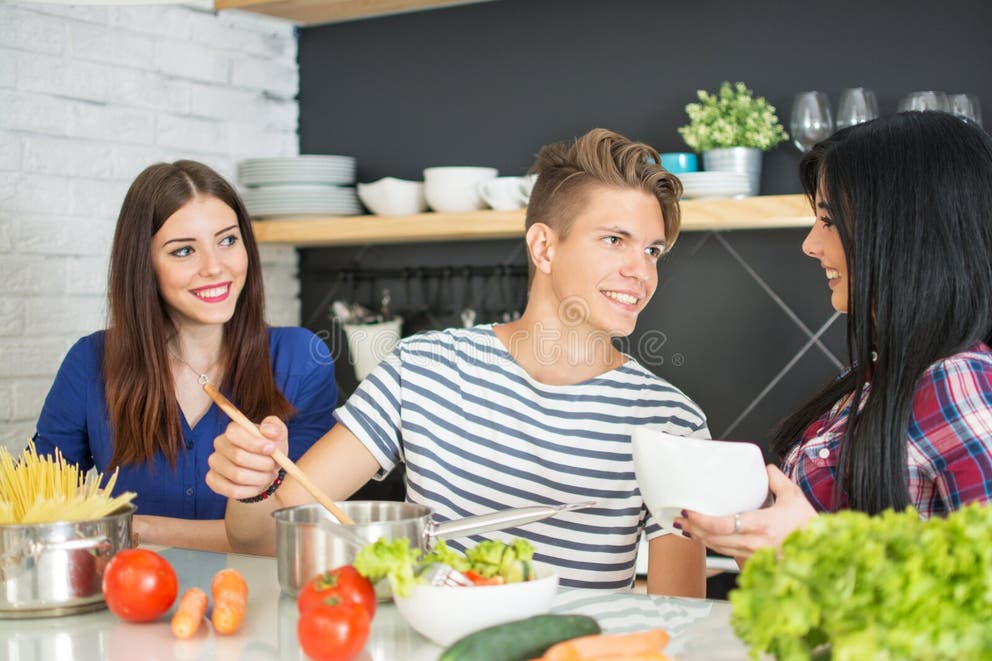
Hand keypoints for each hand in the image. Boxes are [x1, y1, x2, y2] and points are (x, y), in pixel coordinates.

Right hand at [205, 416, 287, 499]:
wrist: (264, 467)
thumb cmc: (270, 448)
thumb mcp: (278, 434)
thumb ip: (275, 428)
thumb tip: (268, 431)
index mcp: (233, 429)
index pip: (235, 434)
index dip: (255, 443)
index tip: (272, 449)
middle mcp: (220, 444)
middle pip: (238, 456)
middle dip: (262, 463)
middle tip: (273, 466)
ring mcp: (214, 463)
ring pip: (237, 475)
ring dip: (259, 478)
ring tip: (270, 476)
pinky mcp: (213, 480)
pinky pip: (232, 490)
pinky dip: (251, 490)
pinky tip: (259, 486)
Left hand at [673, 465, 816, 560]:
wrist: (824, 554)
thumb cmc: (810, 528)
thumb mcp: (794, 498)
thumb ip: (778, 481)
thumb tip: (767, 468)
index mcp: (761, 526)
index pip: (723, 525)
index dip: (702, 520)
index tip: (689, 512)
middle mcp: (754, 544)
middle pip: (714, 539)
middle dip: (694, 529)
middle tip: (681, 518)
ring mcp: (754, 556)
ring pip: (719, 549)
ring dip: (701, 539)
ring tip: (687, 528)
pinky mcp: (756, 562)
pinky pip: (729, 554)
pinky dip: (715, 546)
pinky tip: (707, 539)